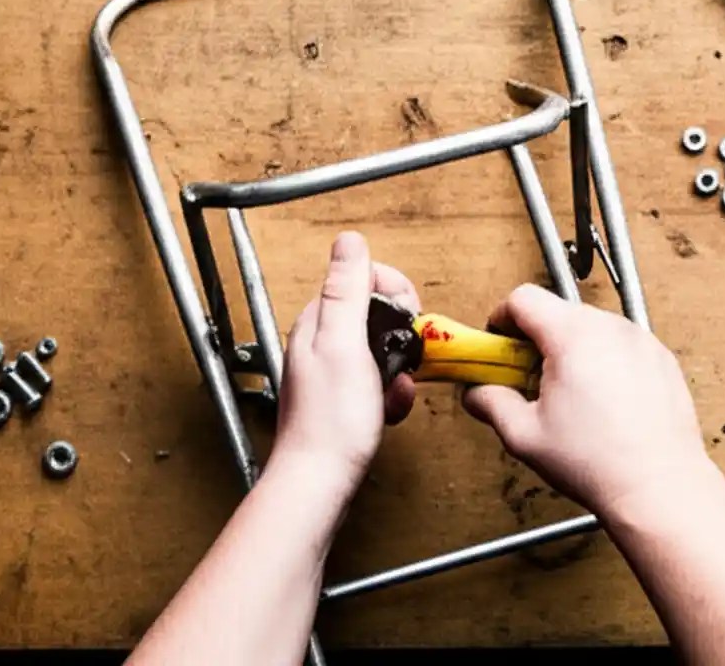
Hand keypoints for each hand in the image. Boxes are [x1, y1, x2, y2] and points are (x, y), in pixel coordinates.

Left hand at [273, 232, 420, 487]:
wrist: (319, 483)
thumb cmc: (331, 422)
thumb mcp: (344, 343)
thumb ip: (346, 290)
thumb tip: (349, 241)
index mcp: (317, 321)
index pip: (362, 278)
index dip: (394, 292)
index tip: (407, 316)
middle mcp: (320, 342)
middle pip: (376, 313)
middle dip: (400, 334)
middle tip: (404, 356)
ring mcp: (331, 372)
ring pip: (381, 350)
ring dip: (399, 368)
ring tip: (394, 389)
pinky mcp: (343, 400)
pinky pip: (379, 382)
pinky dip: (391, 395)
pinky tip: (388, 411)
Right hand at [463, 284, 706, 517]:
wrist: (659, 487)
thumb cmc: (595, 462)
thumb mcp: (525, 435)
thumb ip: (491, 404)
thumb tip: (476, 393)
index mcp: (572, 337)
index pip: (524, 299)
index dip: (502, 320)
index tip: (497, 347)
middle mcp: (610, 327)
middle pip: (558, 312)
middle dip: (536, 340)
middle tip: (528, 381)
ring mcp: (641, 340)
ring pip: (591, 327)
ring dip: (571, 350)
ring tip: (569, 398)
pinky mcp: (661, 358)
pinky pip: (621, 345)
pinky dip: (604, 361)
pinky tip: (603, 404)